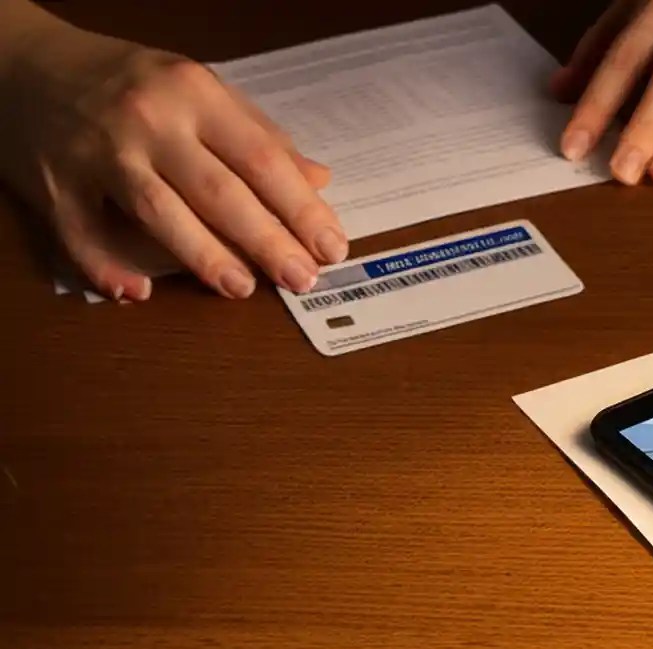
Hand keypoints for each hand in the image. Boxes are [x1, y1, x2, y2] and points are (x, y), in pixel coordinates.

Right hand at [0, 25, 344, 300]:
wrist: (24, 61)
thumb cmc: (127, 80)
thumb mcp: (198, 90)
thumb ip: (257, 135)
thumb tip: (317, 180)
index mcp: (195, 94)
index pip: (261, 160)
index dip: (300, 208)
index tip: (331, 246)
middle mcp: (150, 122)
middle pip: (219, 192)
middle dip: (267, 242)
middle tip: (302, 279)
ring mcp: (99, 153)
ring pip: (159, 214)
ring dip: (205, 257)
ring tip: (242, 288)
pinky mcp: (55, 184)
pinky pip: (83, 235)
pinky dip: (107, 266)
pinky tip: (138, 292)